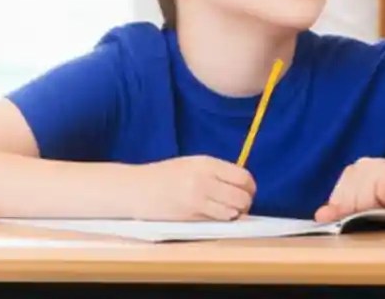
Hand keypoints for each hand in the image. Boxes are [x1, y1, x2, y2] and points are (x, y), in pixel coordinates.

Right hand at [126, 156, 255, 220]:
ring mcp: (197, 199)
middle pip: (242, 197)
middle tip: (239, 207)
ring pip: (232, 212)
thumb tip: (241, 185)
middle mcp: (205, 180)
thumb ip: (216, 172)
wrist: (134, 188)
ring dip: (234, 215)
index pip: (243, 177)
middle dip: (245, 204)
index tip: (247, 193)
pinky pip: (216, 221)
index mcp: (207, 163)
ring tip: (226, 213)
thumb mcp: (192, 164)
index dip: (250, 188)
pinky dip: (220, 221)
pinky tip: (214, 217)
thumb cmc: (163, 176)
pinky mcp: (189, 216)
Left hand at [314, 158, 384, 222]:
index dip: (348, 215)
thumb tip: (320, 215)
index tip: (365, 218)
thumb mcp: (369, 211)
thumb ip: (344, 212)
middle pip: (347, 200)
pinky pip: (379, 189)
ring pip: (361, 196)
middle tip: (381, 213)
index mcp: (351, 175)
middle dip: (361, 213)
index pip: (336, 201)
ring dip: (375, 208)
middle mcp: (362, 165)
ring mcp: (377, 165)